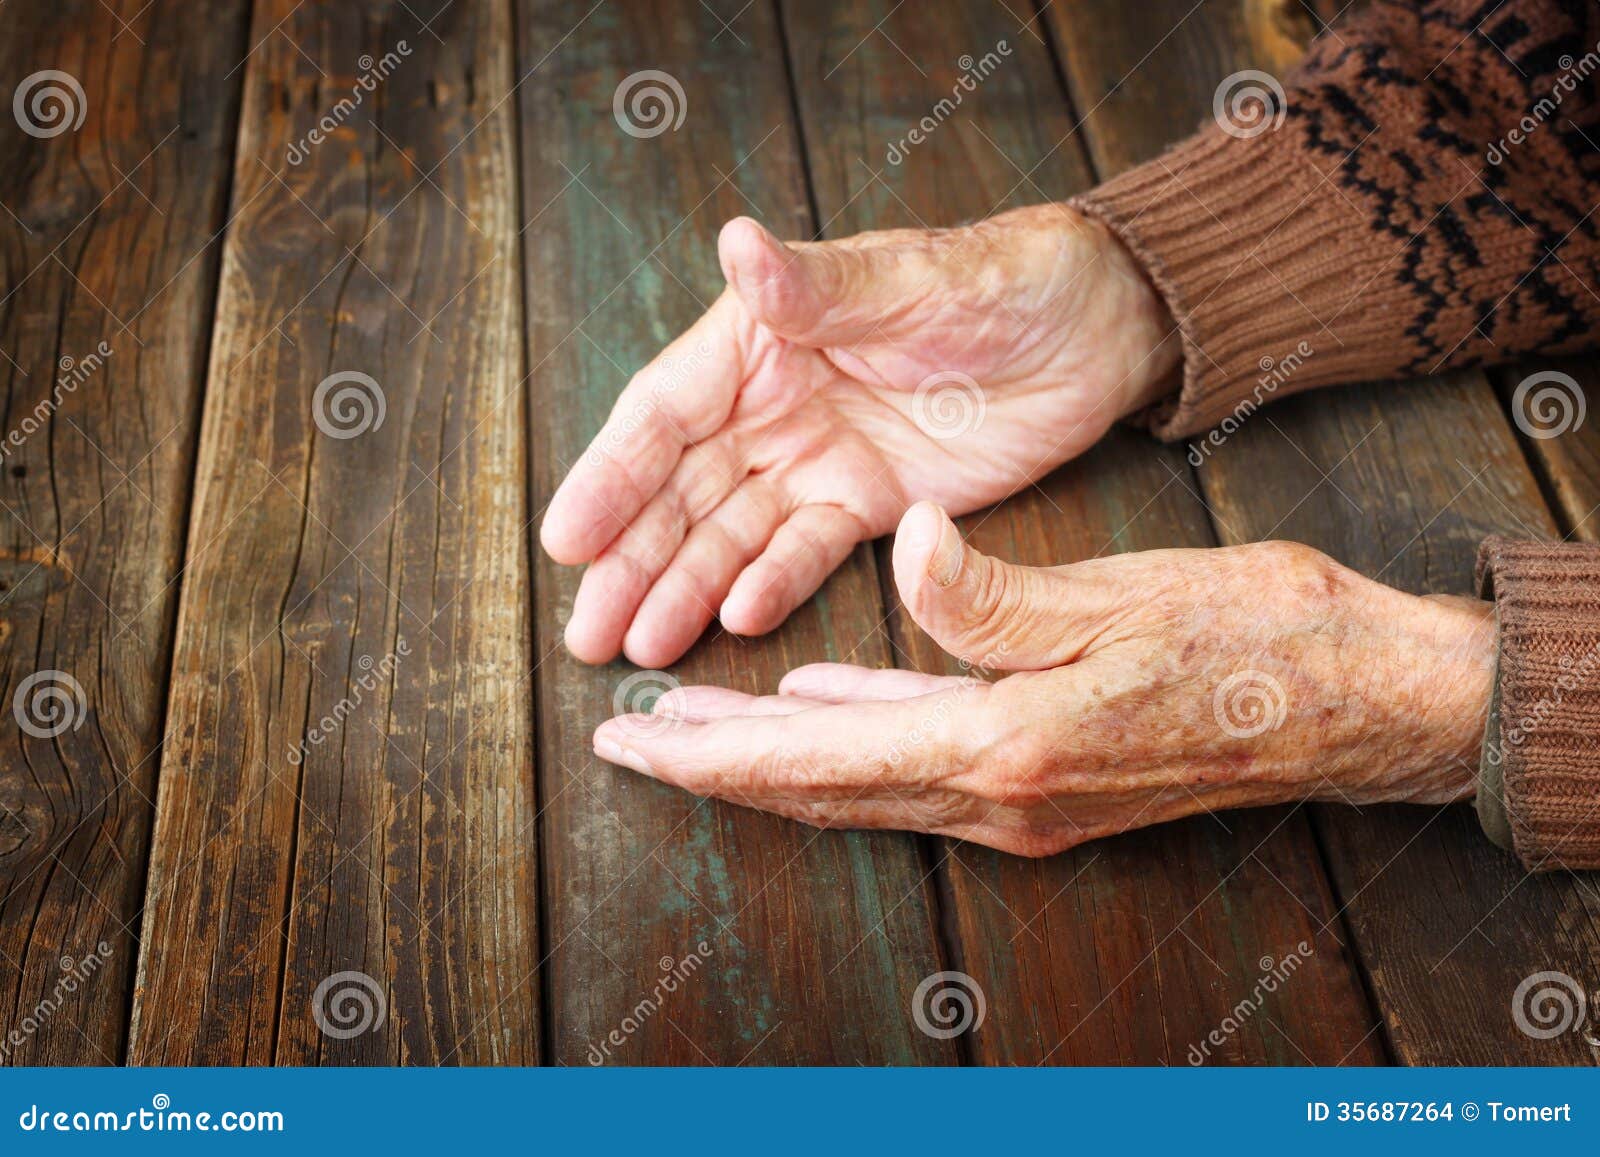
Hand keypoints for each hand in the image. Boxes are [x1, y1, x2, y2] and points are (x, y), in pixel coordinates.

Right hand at [541, 205, 1179, 666]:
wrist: (1098, 331)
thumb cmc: (1003, 279)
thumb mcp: (909, 280)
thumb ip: (816, 285)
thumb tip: (735, 243)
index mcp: (760, 335)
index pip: (665, 413)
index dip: (612, 478)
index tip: (568, 541)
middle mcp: (772, 402)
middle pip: (681, 490)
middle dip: (630, 561)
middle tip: (583, 633)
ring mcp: (818, 457)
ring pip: (731, 535)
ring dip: (683, 590)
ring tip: (637, 652)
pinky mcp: (870, 504)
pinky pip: (805, 553)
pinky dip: (771, 587)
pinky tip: (735, 624)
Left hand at [591, 504, 1495, 856]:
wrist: (1358, 703)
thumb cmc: (1253, 643)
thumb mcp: (1121, 599)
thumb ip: (992, 594)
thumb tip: (905, 549)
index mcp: (1005, 746)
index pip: (819, 761)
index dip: (715, 751)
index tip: (632, 739)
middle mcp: (1000, 794)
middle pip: (822, 789)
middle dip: (717, 765)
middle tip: (628, 742)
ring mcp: (1025, 799)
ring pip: (863, 784)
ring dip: (772, 759)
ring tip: (693, 729)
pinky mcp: (1048, 782)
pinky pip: (920, 767)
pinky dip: (854, 744)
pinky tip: (818, 715)